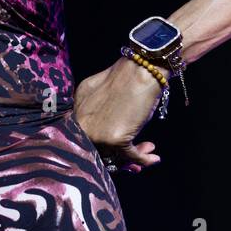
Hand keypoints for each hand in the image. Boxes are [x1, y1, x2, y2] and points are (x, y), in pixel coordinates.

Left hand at [72, 56, 163, 174]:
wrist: (141, 71)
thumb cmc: (125, 78)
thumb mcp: (95, 92)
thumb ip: (92, 112)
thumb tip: (102, 136)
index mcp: (76, 113)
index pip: (85, 139)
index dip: (102, 149)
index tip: (116, 151)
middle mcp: (82, 127)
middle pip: (99, 152)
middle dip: (119, 158)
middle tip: (132, 159)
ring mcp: (97, 135)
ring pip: (114, 156)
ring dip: (133, 159)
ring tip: (148, 150)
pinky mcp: (114, 140)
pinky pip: (130, 156)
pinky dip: (143, 159)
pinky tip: (153, 158)